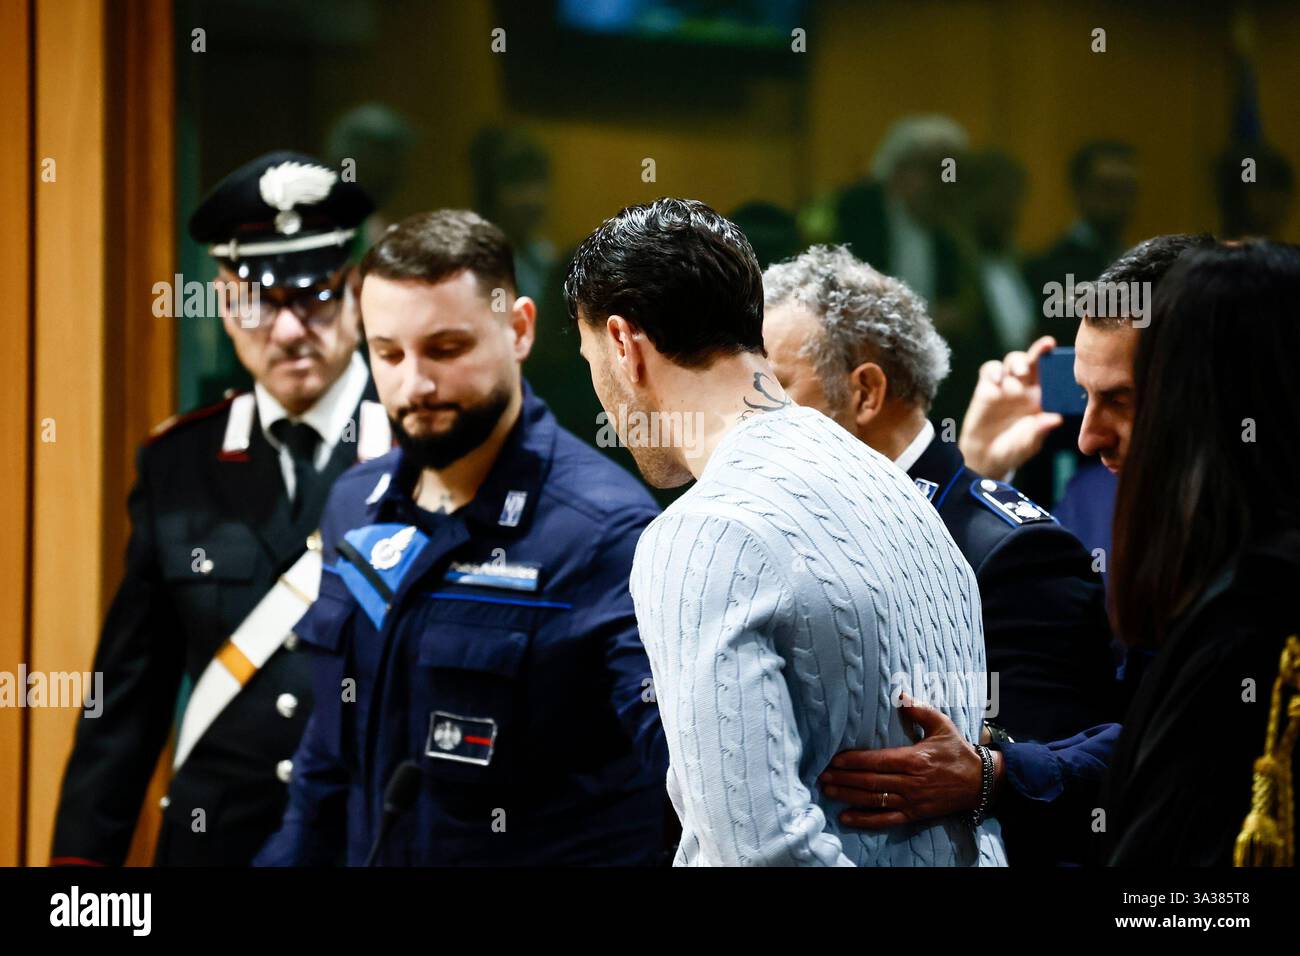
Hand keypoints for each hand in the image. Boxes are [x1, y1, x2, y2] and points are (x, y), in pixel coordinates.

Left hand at [818, 693, 997, 829]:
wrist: (980, 782)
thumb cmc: (957, 751)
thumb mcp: (941, 725)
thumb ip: (919, 709)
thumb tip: (899, 694)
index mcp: (914, 759)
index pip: (877, 761)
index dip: (853, 761)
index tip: (834, 759)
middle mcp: (910, 782)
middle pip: (870, 781)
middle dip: (843, 778)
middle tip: (821, 774)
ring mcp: (911, 800)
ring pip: (874, 800)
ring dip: (848, 796)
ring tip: (827, 790)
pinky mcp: (914, 814)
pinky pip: (886, 819)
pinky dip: (865, 820)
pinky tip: (846, 817)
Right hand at [958, 335, 1063, 477]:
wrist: (985, 458)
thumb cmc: (1012, 450)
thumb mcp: (1028, 444)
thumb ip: (1039, 431)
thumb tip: (1056, 419)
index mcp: (1042, 398)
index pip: (1053, 376)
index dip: (1059, 363)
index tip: (1065, 355)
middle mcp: (1025, 388)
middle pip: (1034, 361)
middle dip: (1039, 352)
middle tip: (1043, 353)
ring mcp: (1006, 386)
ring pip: (1013, 361)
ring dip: (1017, 361)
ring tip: (1019, 373)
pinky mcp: (986, 388)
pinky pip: (990, 370)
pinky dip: (993, 370)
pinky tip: (996, 379)